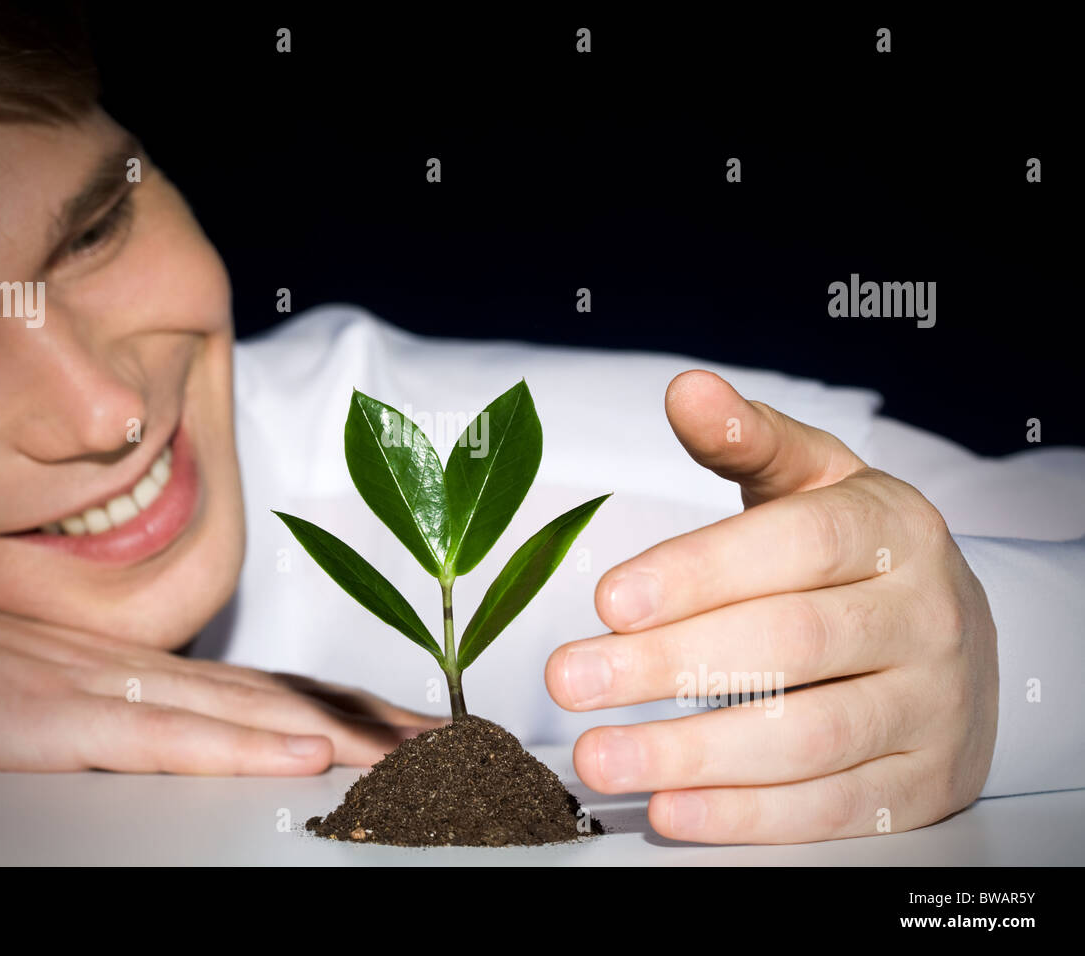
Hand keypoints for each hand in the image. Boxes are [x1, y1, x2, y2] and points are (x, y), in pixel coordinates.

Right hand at [0, 569, 442, 773]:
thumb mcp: (45, 701)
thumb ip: (121, 722)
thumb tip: (191, 744)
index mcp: (139, 671)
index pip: (272, 689)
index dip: (354, 709)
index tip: (422, 730)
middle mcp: (139, 671)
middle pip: (286, 696)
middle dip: (381, 725)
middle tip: (466, 745)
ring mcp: (101, 690)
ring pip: (250, 710)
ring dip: (346, 732)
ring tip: (428, 754)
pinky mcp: (54, 721)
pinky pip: (166, 734)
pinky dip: (243, 743)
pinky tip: (303, 752)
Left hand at [545, 370, 997, 842]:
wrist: (954, 637)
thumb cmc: (859, 554)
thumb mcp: (815, 482)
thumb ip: (747, 442)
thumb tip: (687, 391)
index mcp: (891, 529)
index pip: (794, 546)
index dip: (699, 573)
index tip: (610, 599)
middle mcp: (922, 616)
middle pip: (789, 642)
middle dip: (669, 666)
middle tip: (570, 679)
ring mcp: (929, 707)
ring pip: (806, 738)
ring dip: (692, 755)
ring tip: (599, 756)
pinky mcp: (920, 787)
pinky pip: (827, 808)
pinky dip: (744, 816)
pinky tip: (668, 810)